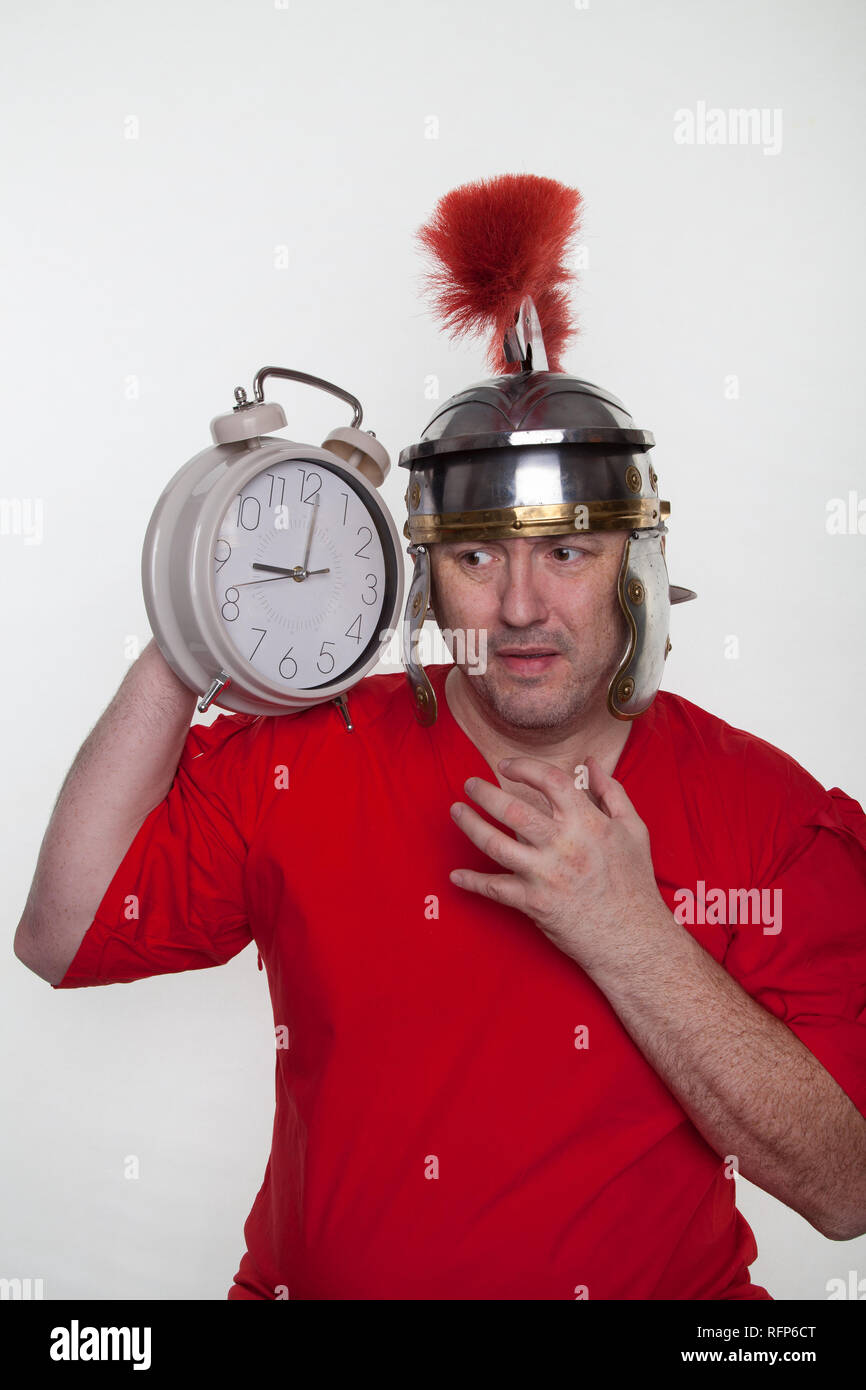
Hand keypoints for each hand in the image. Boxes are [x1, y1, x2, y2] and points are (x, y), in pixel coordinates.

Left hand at [448, 754, 666, 973]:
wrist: (632, 938)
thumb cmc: (634, 882)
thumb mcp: (634, 829)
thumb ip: (612, 792)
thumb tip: (590, 763)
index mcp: (588, 823)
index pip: (550, 780)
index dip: (523, 767)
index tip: (505, 765)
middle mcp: (563, 845)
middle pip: (513, 809)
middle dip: (484, 792)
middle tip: (469, 783)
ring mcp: (545, 875)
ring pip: (495, 843)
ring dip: (469, 825)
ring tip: (456, 811)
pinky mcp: (533, 903)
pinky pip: (494, 889)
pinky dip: (472, 881)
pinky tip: (455, 875)